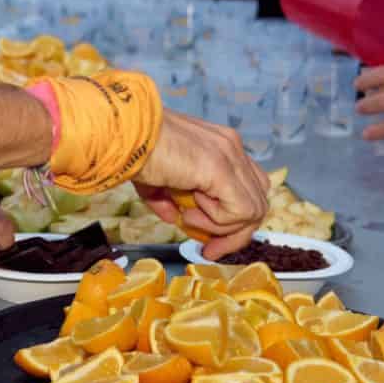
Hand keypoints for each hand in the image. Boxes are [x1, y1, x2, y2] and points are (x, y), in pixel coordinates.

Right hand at [131, 112, 270, 256]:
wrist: (124, 134)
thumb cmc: (134, 149)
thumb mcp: (157, 179)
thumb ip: (169, 199)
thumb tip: (175, 218)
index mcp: (219, 144)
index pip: (249, 187)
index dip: (234, 219)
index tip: (211, 240)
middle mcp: (231, 146)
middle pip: (258, 202)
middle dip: (235, 234)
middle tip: (210, 248)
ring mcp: (230, 155)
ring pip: (253, 210)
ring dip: (223, 227)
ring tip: (190, 217)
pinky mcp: (222, 168)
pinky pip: (240, 211)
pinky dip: (219, 221)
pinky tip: (191, 210)